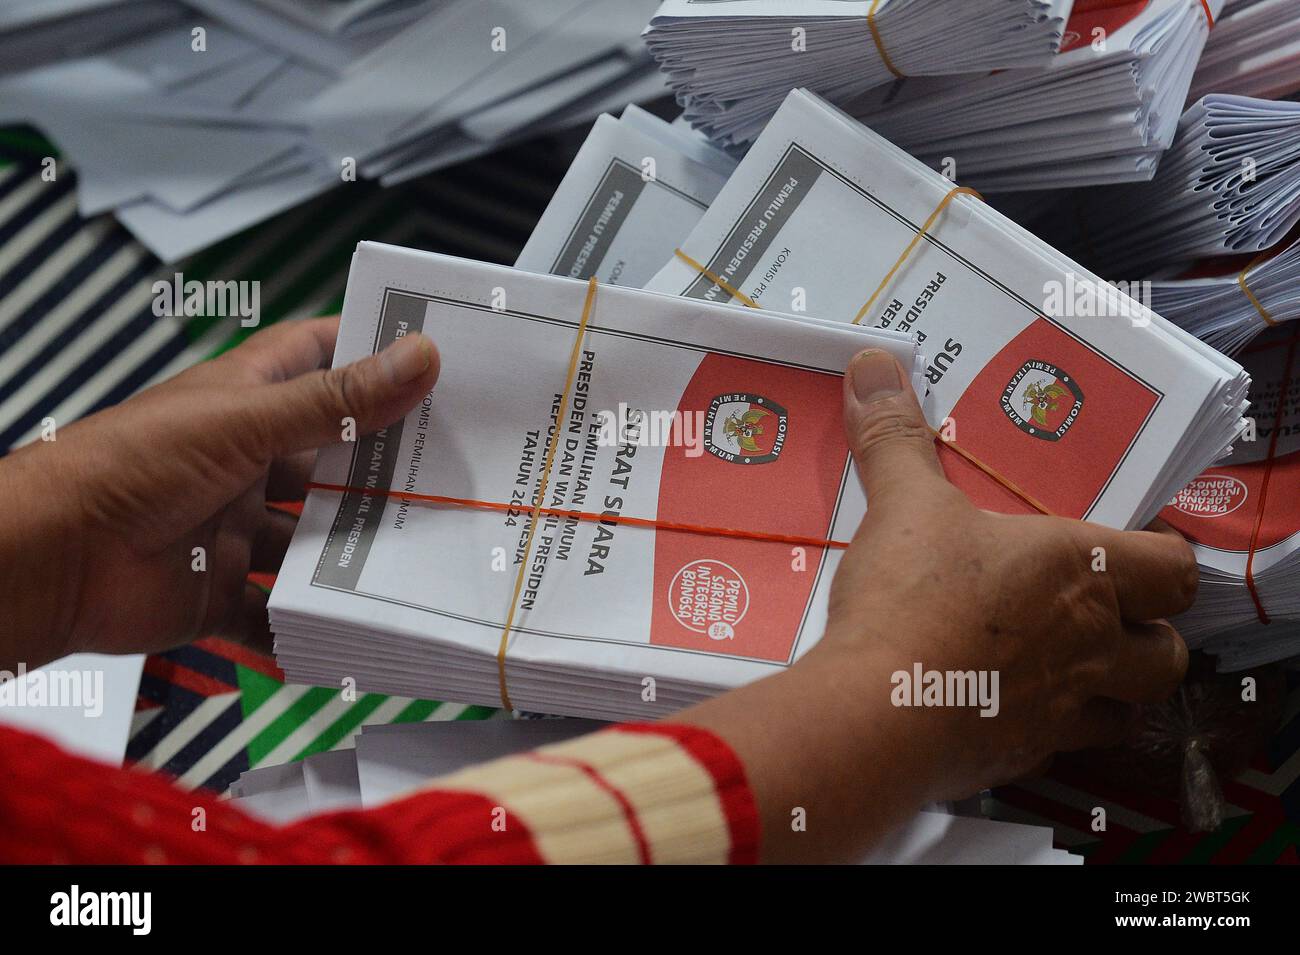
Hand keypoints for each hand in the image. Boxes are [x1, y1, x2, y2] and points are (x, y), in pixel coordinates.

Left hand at [0, 317, 438, 666]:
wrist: (50, 562)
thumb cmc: (129, 466)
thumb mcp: (245, 422)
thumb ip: (336, 402)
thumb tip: (420, 359)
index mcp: (244, 401)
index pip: (317, 358)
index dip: (370, 351)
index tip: (435, 356)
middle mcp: (243, 460)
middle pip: (329, 457)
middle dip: (382, 467)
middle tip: (455, 470)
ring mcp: (232, 526)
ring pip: (311, 537)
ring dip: (353, 549)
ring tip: (419, 554)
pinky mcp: (219, 589)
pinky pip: (275, 610)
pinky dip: (306, 624)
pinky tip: (351, 627)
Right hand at [680, 348, 1193, 861]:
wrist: (876, 711)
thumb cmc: (913, 598)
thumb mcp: (903, 504)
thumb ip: (894, 436)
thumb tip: (873, 365)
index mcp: (1081, 572)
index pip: (1174, 569)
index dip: (1167, 558)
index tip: (1141, 548)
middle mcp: (1090, 644)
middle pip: (1169, 652)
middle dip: (1151, 637)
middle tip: (1108, 617)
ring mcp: (1062, 709)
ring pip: (1129, 710)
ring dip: (1113, 691)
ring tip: (1070, 669)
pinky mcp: (1021, 755)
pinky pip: (1060, 747)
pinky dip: (1047, 729)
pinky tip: (1002, 707)